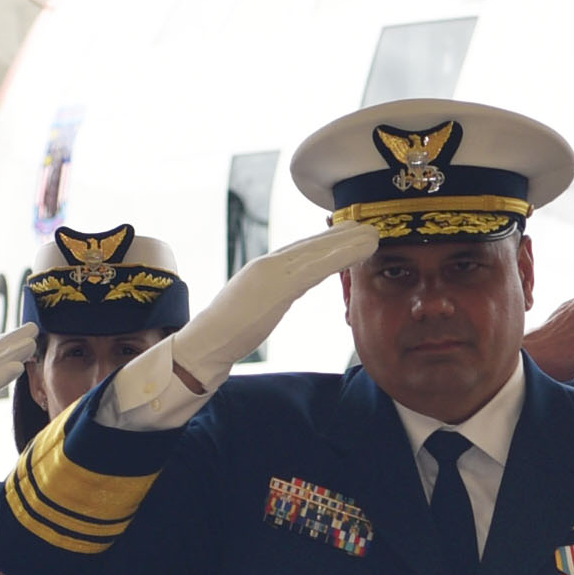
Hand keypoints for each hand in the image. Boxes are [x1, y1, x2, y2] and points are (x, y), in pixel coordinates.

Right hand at [110, 223, 377, 427]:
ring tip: (371, 235)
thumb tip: (285, 292)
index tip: (351, 235)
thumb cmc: (228, 334)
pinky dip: (336, 256)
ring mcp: (270, 272)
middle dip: (340, 236)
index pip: (302, 253)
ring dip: (344, 242)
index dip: (328, 243)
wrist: (203, 347)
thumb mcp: (257, 309)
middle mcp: (268, 265)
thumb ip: (272, 296)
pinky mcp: (273, 285)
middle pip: (311, 247)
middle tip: (368, 227)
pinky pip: (312, 268)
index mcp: (265, 271)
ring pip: (315, 253)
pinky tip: (357, 250)